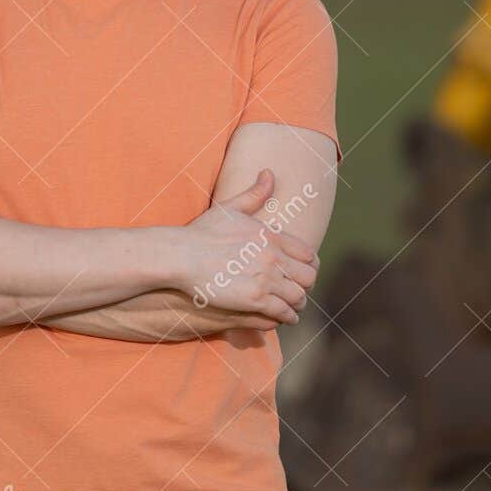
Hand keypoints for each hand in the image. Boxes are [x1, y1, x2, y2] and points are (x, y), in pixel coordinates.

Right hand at [175, 169, 318, 322]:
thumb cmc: (202, 232)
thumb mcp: (230, 208)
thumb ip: (255, 194)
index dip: (309, 265)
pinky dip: (288, 316)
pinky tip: (284, 317)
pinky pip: (283, 311)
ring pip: (298, 296)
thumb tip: (269, 173)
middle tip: (299, 291)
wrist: (180, 255)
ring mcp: (266, 279)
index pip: (308, 254)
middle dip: (306, 285)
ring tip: (293, 307)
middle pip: (308, 277)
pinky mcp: (255, 299)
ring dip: (298, 303)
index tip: (302, 271)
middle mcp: (274, 257)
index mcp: (272, 236)